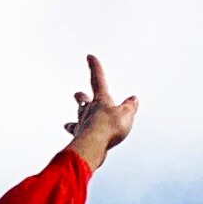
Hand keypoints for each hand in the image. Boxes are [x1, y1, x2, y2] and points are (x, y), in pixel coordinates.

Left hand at [64, 52, 137, 171]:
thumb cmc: (108, 129)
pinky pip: (76, 132)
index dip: (95, 68)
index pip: (98, 80)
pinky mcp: (80, 138)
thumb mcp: (126, 114)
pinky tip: (73, 133)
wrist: (93, 146)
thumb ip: (129, 106)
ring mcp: (83, 124)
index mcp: (101, 101)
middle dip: (82, 97)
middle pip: (83, 101)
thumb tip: (133, 99)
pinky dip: (75, 132)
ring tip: (69, 122)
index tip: (89, 57)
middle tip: (77, 94)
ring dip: (77, 116)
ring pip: (78, 117)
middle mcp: (89, 111)